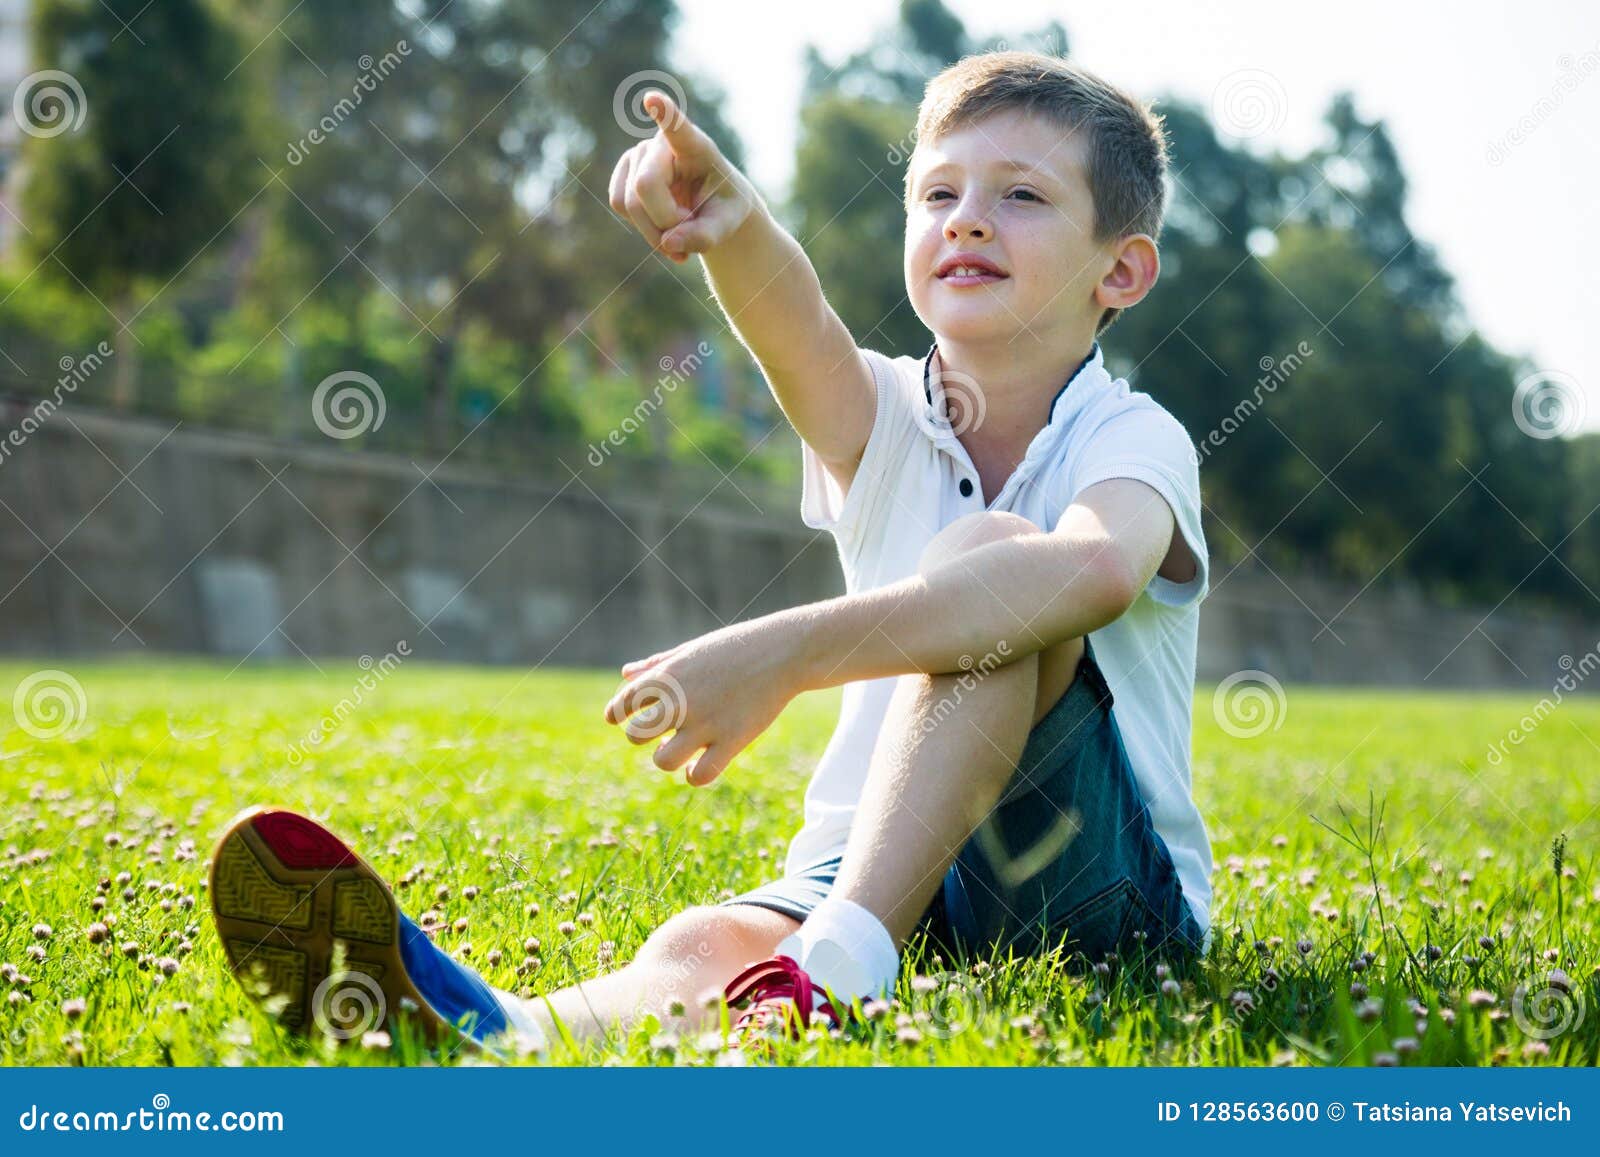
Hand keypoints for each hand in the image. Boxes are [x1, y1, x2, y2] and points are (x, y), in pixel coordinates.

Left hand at [602, 614, 807, 785]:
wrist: (782, 652)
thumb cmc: (734, 648)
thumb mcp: (690, 651)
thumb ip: (656, 664)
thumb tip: (627, 674)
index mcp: (666, 676)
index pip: (622, 705)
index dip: (618, 714)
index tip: (624, 718)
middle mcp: (680, 701)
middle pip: (635, 736)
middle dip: (643, 736)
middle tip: (661, 731)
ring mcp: (705, 723)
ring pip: (663, 761)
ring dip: (666, 758)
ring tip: (678, 748)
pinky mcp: (732, 741)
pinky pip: (700, 775)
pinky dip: (695, 775)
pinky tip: (700, 764)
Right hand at [607, 91, 758, 263]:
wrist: (710, 206)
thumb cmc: (723, 207)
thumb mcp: (726, 225)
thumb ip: (705, 237)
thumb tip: (668, 242)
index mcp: (697, 147)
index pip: (678, 128)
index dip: (664, 115)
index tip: (653, 99)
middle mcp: (662, 143)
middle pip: (645, 185)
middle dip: (665, 220)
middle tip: (690, 227)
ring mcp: (638, 154)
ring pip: (629, 202)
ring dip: (654, 231)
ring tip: (681, 230)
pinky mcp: (623, 171)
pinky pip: (619, 204)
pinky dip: (641, 227)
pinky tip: (662, 228)